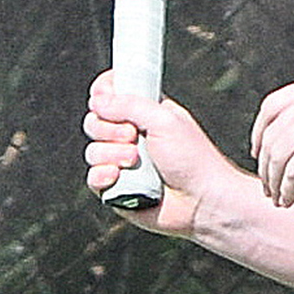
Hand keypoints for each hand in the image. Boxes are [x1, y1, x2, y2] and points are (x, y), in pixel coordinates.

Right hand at [83, 72, 236, 236]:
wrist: (201, 201)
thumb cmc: (193, 159)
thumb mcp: (166, 120)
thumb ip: (131, 105)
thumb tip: (97, 100)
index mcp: (147, 114)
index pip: (113, 94)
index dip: (104, 92)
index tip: (104, 94)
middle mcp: (133, 136)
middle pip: (95, 121)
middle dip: (108, 128)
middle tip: (133, 135)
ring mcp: (122, 163)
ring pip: (93, 150)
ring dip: (111, 154)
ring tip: (135, 161)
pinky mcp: (117, 188)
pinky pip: (93, 177)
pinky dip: (102, 176)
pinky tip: (118, 177)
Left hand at [251, 74, 293, 207]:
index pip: (270, 107)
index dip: (259, 132)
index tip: (259, 152)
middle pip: (270, 137)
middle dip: (265, 166)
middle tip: (268, 186)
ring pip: (277, 158)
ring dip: (273, 182)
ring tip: (278, 199)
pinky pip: (293, 172)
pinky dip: (287, 189)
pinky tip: (290, 200)